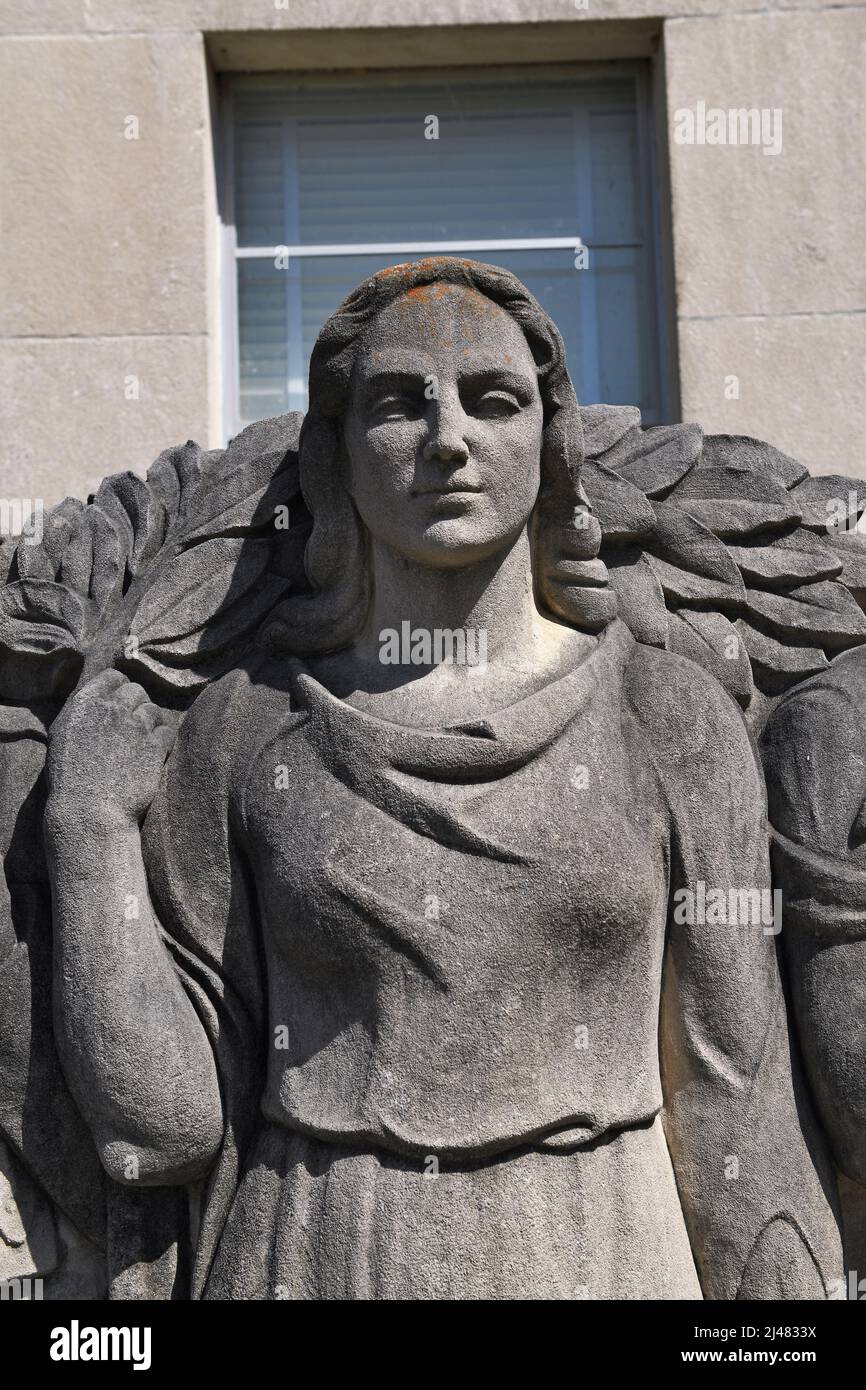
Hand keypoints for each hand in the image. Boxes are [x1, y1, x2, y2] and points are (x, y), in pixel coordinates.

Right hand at [46, 669, 175, 828]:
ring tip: (141, 739)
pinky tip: (153, 751)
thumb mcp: (63, 734)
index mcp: (86, 702)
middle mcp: (113, 708)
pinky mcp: (155, 746)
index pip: (113, 675)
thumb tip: (96, 698)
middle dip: (135, 703)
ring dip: (149, 721)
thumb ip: (82, 711)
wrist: (89, 810)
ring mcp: (136, 726)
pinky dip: (163, 739)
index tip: (118, 701)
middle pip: (136, 690)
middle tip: (130, 722)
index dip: (118, 687)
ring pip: (153, 709)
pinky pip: (167, 731)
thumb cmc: (69, 777)